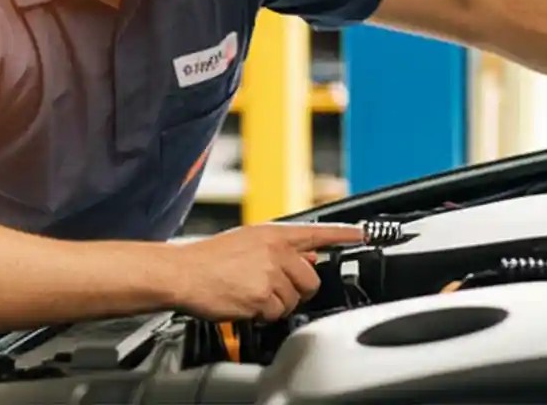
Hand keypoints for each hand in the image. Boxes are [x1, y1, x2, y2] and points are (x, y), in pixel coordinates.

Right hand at [167, 223, 363, 320]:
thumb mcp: (247, 242)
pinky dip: (264, 315)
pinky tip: (246, 304)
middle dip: (297, 290)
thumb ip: (279, 250)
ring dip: (277, 304)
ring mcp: (270, 273)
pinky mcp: (262, 295)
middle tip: (272, 289)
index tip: (364, 234)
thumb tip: (309, 257)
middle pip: (311, 279)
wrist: (182, 273)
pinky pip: (277, 313)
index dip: (344, 234)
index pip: (318, 232)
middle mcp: (276, 250)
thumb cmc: (208, 260)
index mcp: (273, 233)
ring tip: (252, 294)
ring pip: (295, 300)